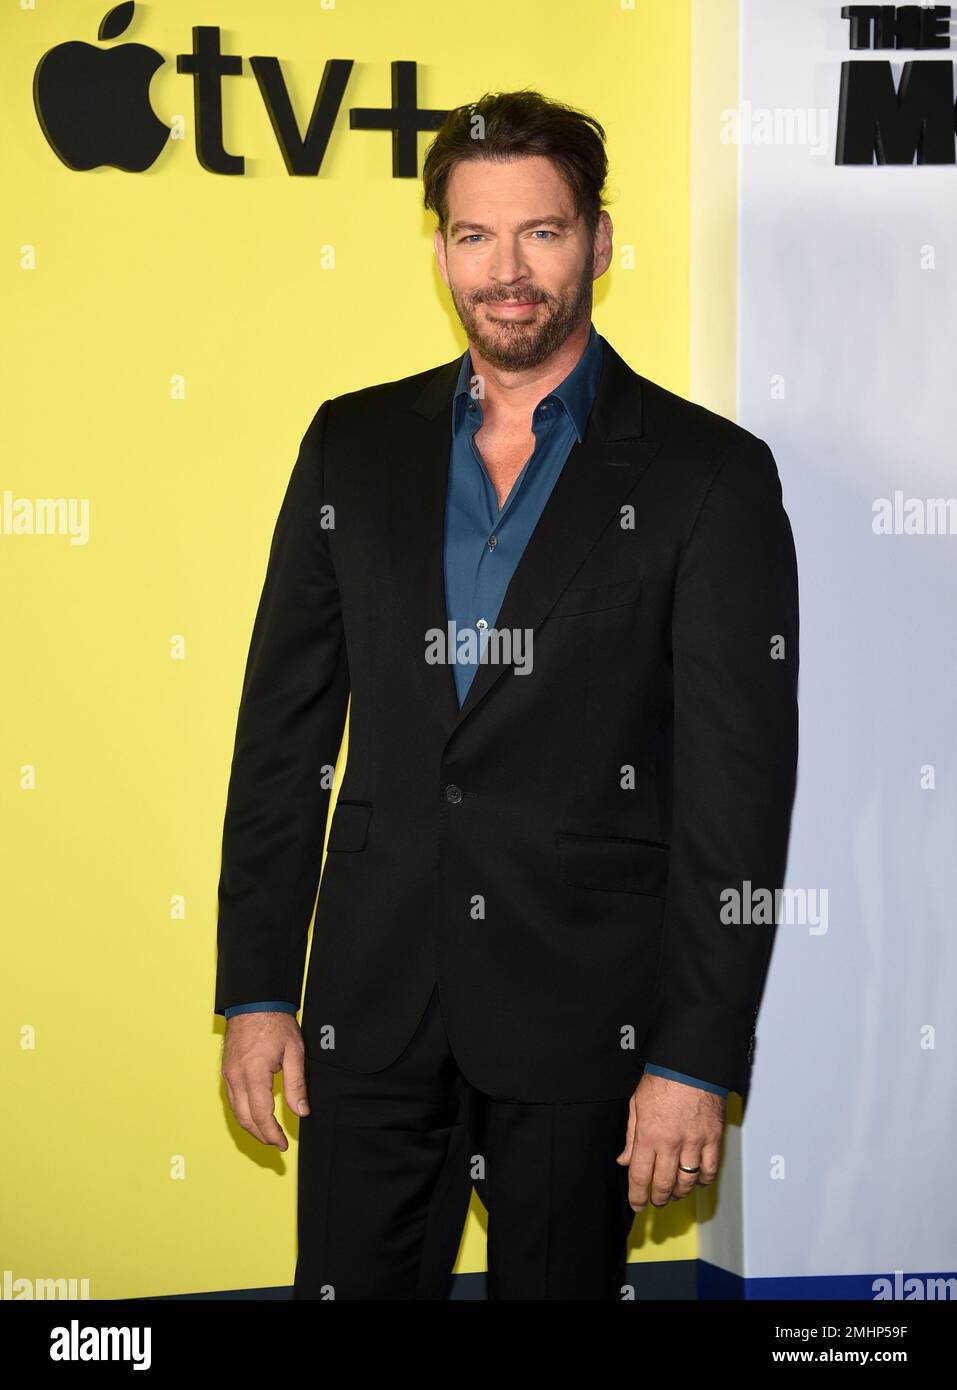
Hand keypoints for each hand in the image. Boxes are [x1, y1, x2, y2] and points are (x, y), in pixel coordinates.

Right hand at [221, 1011, 309, 1150]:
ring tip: (267, 1134)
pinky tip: (254, 1116)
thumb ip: (296, 1084)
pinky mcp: (226, 1071)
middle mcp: (236, 1077)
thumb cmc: (275, 1023)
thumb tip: (301, 1112)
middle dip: (261, 1135)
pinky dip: (243, 1113)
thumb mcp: (294, 1052)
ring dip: (251, 1127)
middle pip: (245, 1119)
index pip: (261, 1115)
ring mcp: (228, 1075)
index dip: (272, 1134)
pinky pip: (232, 1100)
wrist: (254, 1002)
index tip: (283, 1144)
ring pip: (236, 1112)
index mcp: (254, 1074)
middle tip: (277, 1144)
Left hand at [616, 1071, 724, 1210]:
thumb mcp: (636, 1104)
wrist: (690, 1064)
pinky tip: (697, 1181)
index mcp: (648, 1135)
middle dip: (658, 1198)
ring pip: (687, 1181)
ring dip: (679, 1192)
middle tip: (656, 1201)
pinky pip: (709, 1169)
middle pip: (663, 1184)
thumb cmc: (662, 1080)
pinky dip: (703, 1180)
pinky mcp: (713, 1138)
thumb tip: (624, 1160)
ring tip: (674, 1193)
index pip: (639, 1176)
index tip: (636, 1204)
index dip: (637, 1196)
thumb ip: (631, 1136)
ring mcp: (694, 1142)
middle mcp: (671, 1143)